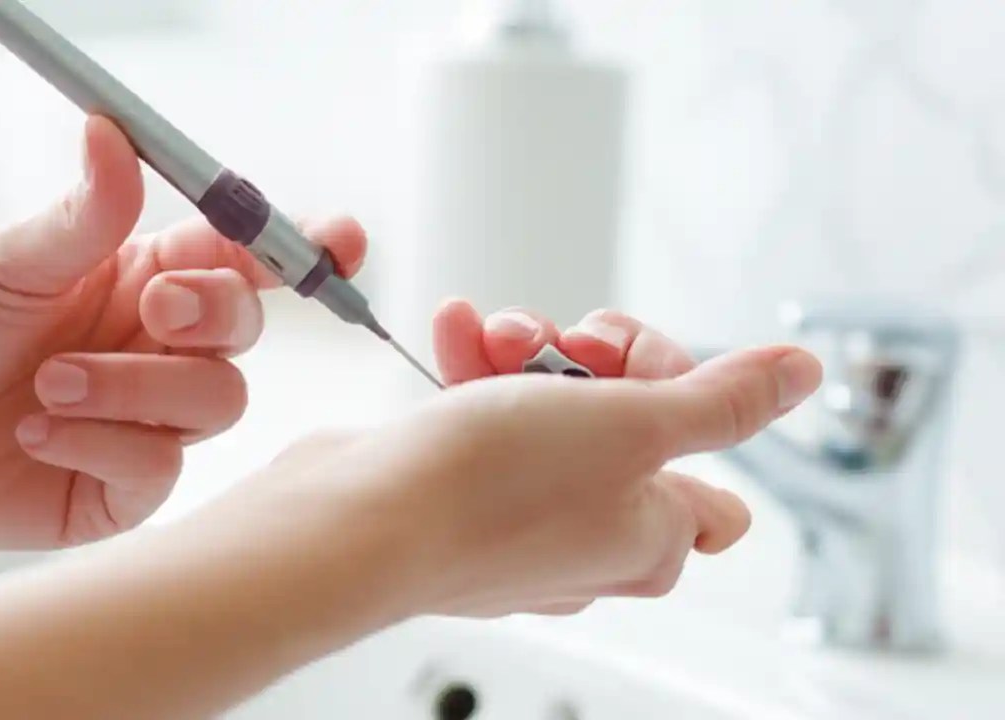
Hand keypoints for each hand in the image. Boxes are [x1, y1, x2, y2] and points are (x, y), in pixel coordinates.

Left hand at [0, 117, 366, 547]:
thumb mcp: (8, 260)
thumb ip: (83, 213)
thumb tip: (114, 133)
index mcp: (144, 280)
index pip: (245, 261)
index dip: (302, 250)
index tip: (342, 241)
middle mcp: (155, 350)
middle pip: (245, 335)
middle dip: (211, 316)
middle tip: (153, 306)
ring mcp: (144, 421)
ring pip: (212, 403)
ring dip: (136, 388)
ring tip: (48, 384)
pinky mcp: (119, 489)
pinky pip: (160, 470)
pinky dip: (104, 447)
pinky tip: (36, 436)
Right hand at [208, 303, 821, 618]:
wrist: (359, 525)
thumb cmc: (490, 493)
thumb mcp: (634, 422)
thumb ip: (722, 398)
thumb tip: (797, 374)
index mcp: (653, 535)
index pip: (708, 470)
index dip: (678, 395)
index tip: (633, 365)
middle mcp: (591, 538)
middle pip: (622, 423)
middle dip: (586, 358)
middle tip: (557, 342)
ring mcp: (520, 520)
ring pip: (546, 413)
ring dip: (521, 352)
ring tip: (487, 330)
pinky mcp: (459, 496)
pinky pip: (483, 420)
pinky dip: (472, 370)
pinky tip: (454, 332)